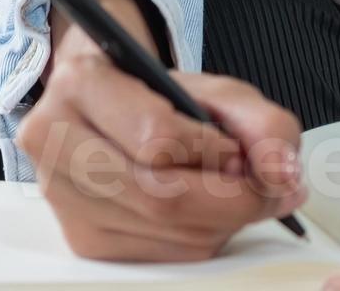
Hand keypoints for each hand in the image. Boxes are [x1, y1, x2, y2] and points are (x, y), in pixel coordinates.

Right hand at [16, 0, 309, 260]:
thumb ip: (262, 121)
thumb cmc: (159, 92)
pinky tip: (205, 210)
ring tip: (236, 192)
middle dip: (232, 199)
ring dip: (222, 221)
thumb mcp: (215, 88)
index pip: (157, 139)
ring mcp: (63, 196)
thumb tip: (282, 174)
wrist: (108, 104)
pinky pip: (161, 254)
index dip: (214, 152)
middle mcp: (57, 142)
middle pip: (160, 197)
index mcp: (82, 84)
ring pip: (164, 231)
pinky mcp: (81, 238)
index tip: (240, 150)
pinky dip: (200, 237)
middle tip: (267, 186)